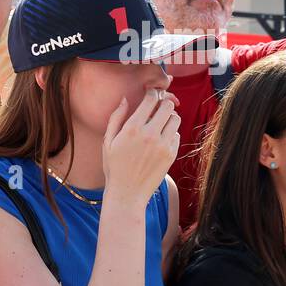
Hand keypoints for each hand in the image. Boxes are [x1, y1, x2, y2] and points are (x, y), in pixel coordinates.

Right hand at [102, 91, 179, 205]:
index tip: (152, 93)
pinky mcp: (171, 155)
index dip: (153, 93)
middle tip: (158, 107)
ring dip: (169, 118)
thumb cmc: (114, 166)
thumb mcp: (108, 141)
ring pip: (176, 119)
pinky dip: (171, 133)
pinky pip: (177, 135)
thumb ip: (116, 118)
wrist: (127, 192)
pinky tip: (161, 139)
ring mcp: (163, 145)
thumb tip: (125, 99)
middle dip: (164, 103)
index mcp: (132, 128)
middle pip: (168, 106)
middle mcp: (150, 134)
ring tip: (160, 123)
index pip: (151, 100)